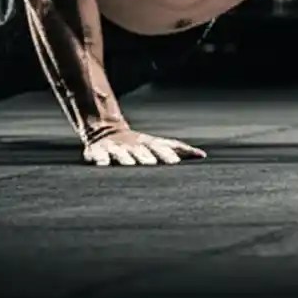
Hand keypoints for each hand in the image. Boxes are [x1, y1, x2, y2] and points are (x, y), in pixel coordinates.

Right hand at [83, 128, 206, 165]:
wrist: (105, 131)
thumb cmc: (137, 144)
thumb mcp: (157, 143)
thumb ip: (178, 149)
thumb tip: (202, 155)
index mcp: (147, 144)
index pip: (159, 149)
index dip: (166, 155)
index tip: (173, 162)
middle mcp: (131, 146)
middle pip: (139, 153)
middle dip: (144, 157)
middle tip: (149, 163)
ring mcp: (114, 149)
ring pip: (119, 154)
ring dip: (123, 158)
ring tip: (126, 164)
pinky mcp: (96, 152)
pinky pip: (97, 157)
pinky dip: (100, 161)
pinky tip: (102, 166)